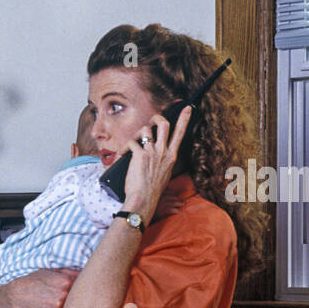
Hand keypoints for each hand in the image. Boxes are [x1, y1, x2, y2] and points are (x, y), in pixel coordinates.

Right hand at [4, 268, 77, 307]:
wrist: (20, 293)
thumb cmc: (36, 280)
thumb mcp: (52, 270)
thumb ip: (70, 271)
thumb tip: (85, 272)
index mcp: (66, 280)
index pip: (83, 283)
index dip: (81, 284)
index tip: (79, 285)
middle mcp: (64, 293)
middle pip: (79, 296)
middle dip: (75, 294)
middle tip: (63, 292)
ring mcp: (59, 305)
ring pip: (71, 305)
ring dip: (67, 303)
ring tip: (56, 297)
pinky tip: (52, 303)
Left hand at [122, 105, 191, 220]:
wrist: (144, 199)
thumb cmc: (152, 189)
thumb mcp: (164, 173)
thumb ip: (163, 160)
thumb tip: (157, 153)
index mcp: (171, 156)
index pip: (180, 134)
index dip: (184, 119)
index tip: (187, 108)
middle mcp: (163, 152)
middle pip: (164, 124)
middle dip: (156, 118)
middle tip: (151, 121)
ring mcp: (152, 152)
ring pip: (146, 129)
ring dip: (137, 134)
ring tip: (132, 143)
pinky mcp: (139, 155)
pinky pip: (131, 142)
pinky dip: (124, 147)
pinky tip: (121, 155)